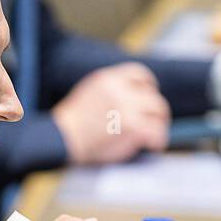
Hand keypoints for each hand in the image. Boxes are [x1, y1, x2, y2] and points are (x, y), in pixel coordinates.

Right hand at [52, 62, 169, 164]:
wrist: (61, 138)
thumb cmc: (70, 125)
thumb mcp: (88, 94)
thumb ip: (108, 92)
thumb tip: (128, 99)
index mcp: (107, 79)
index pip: (138, 74)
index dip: (148, 86)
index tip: (150, 95)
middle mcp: (120, 89)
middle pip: (152, 94)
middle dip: (156, 109)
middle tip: (156, 121)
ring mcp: (128, 107)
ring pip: (158, 110)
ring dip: (159, 124)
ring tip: (156, 136)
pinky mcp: (133, 126)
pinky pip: (156, 131)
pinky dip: (158, 140)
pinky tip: (154, 146)